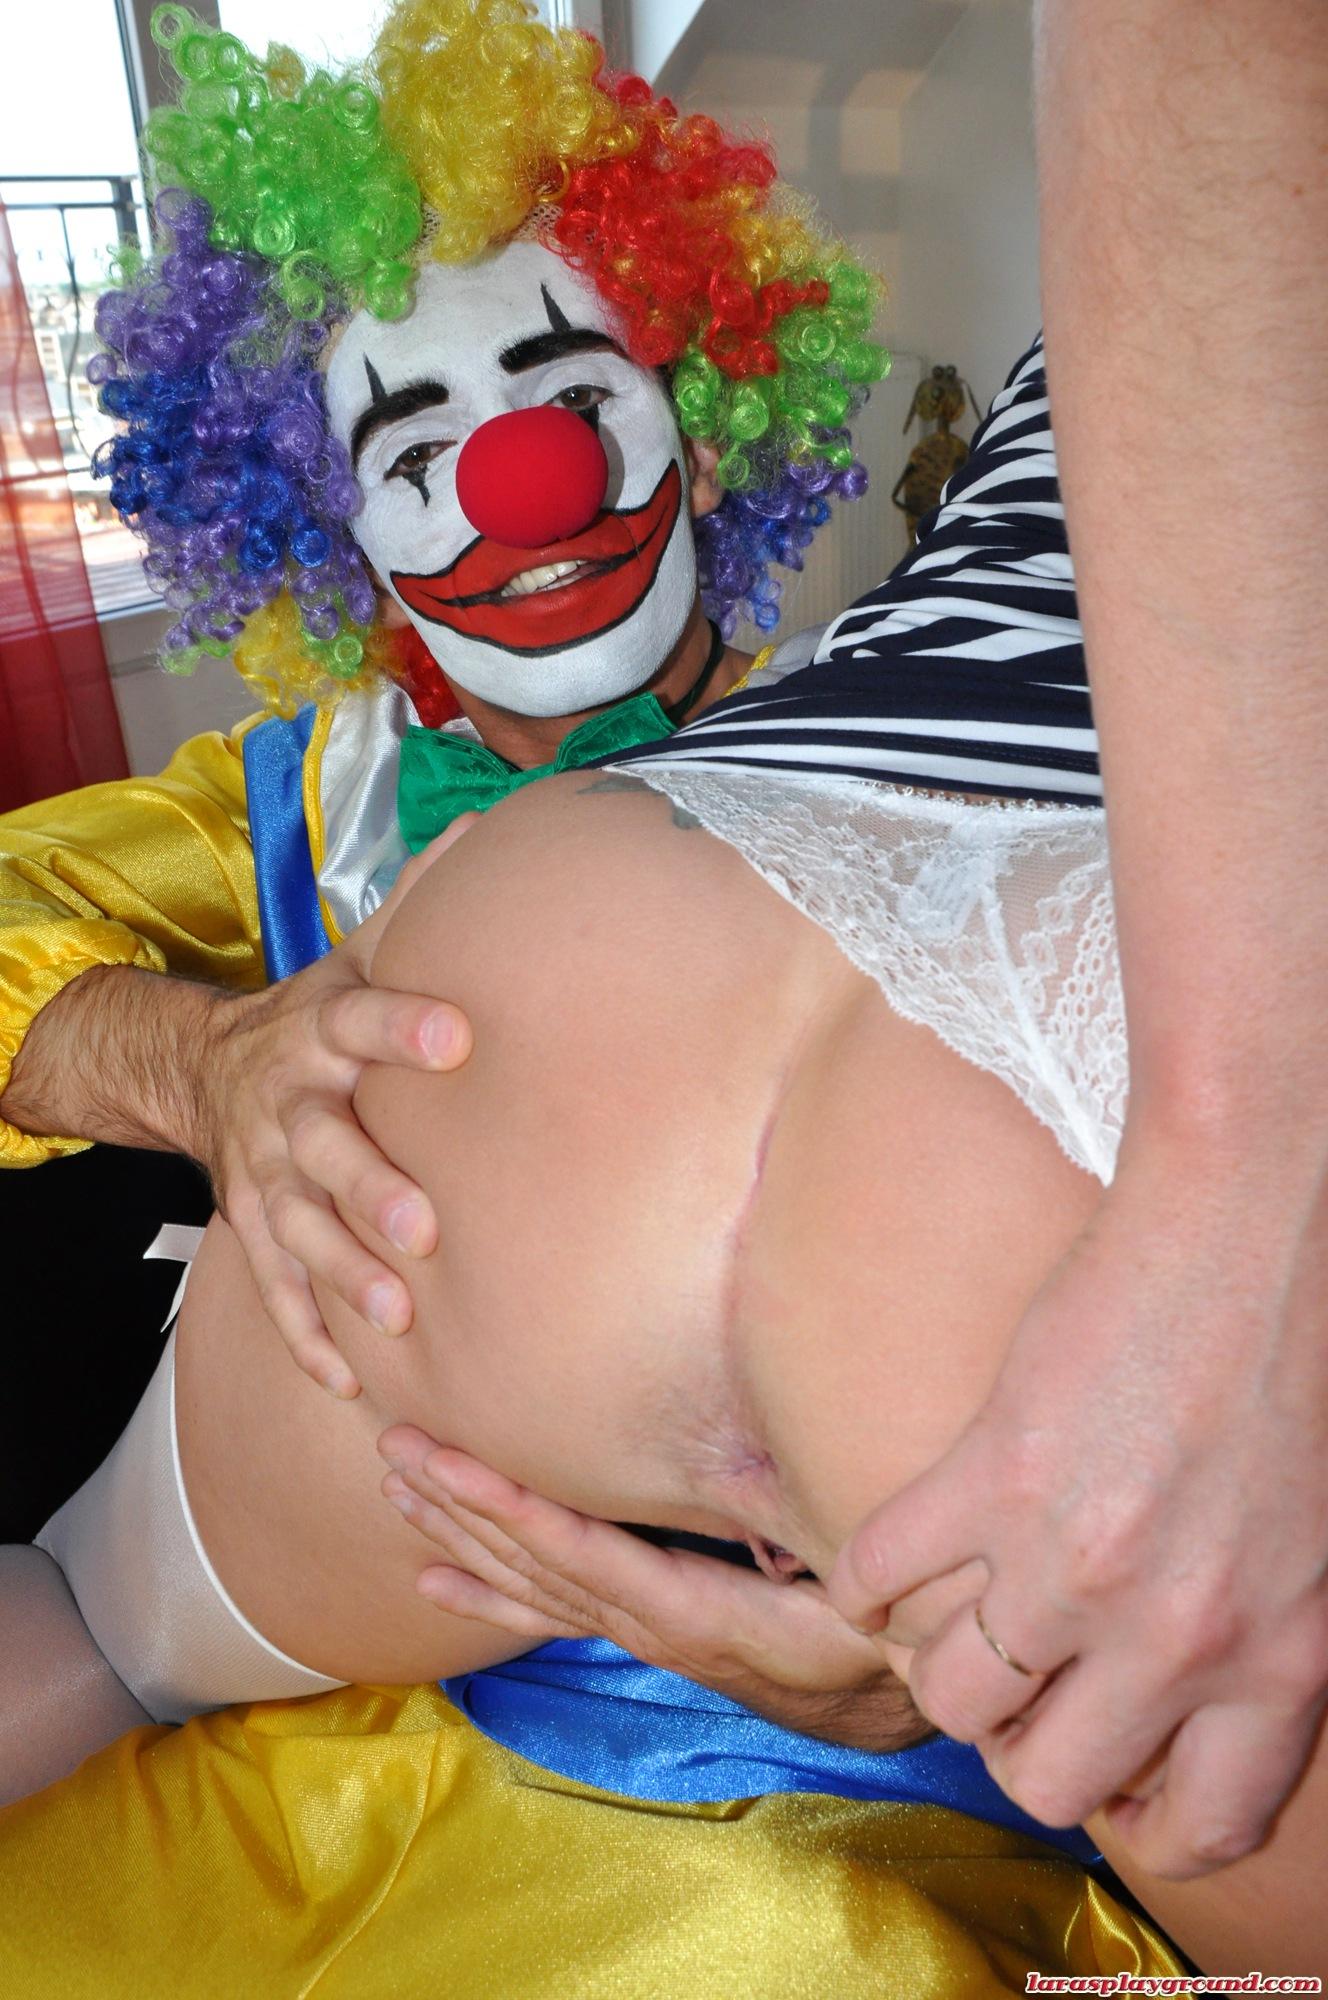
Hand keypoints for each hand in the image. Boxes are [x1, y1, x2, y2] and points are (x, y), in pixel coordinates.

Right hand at [193, 825, 476, 1394]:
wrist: (200, 1066)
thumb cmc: (317, 1018)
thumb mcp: (356, 956)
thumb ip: (422, 910)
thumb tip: (492, 830)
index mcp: (320, 1028)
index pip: (362, 1020)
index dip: (404, 1026)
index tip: (458, 1037)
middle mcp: (288, 1103)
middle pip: (325, 1146)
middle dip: (370, 1188)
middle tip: (425, 1228)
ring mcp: (264, 1171)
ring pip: (298, 1228)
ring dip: (342, 1273)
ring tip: (396, 1314)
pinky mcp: (252, 1225)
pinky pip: (273, 1287)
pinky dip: (304, 1335)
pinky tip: (346, 1381)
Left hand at [378, 1426, 926, 1749]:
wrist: (878, 1695)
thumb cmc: (871, 1625)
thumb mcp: (855, 1582)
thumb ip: (817, 1546)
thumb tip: (794, 1499)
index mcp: (687, 1607)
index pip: (577, 1549)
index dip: (508, 1506)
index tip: (446, 1464)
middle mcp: (645, 1622)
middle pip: (530, 1562)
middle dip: (456, 1506)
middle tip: (389, 1449)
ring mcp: (637, 1630)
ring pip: (529, 1582)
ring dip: (459, 1536)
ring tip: (395, 1494)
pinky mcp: (641, 1629)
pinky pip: (548, 1610)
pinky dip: (487, 1589)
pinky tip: (434, 1579)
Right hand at [829, 1134, 1327, 1876]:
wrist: (1256, 1229)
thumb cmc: (1306, 1370)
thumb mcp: (1321, 1548)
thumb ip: (1258, 1644)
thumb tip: (1175, 1697)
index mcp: (1278, 1664)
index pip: (1199, 1827)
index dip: (1144, 1815)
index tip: (1116, 1771)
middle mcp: (1171, 1637)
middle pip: (1045, 1778)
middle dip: (1025, 1744)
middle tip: (1027, 1684)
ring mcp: (1069, 1561)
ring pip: (951, 1694)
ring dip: (943, 1668)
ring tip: (956, 1619)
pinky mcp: (988, 1475)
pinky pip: (881, 1577)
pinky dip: (867, 1584)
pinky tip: (886, 1565)